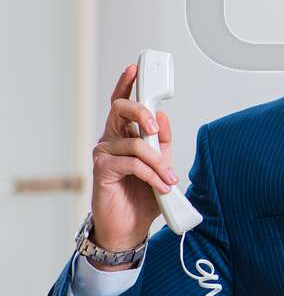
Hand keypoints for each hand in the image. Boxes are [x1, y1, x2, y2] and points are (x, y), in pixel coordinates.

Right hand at [88, 63, 178, 265]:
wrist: (130, 227)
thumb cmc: (142, 195)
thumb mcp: (161, 163)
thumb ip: (162, 141)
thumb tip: (162, 117)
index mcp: (124, 134)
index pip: (122, 104)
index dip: (126, 85)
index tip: (134, 69)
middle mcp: (111, 140)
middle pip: (120, 110)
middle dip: (141, 112)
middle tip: (155, 129)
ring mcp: (104, 154)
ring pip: (135, 143)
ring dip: (158, 161)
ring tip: (168, 178)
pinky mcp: (102, 171)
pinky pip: (132, 163)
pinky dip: (151, 174)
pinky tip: (160, 185)